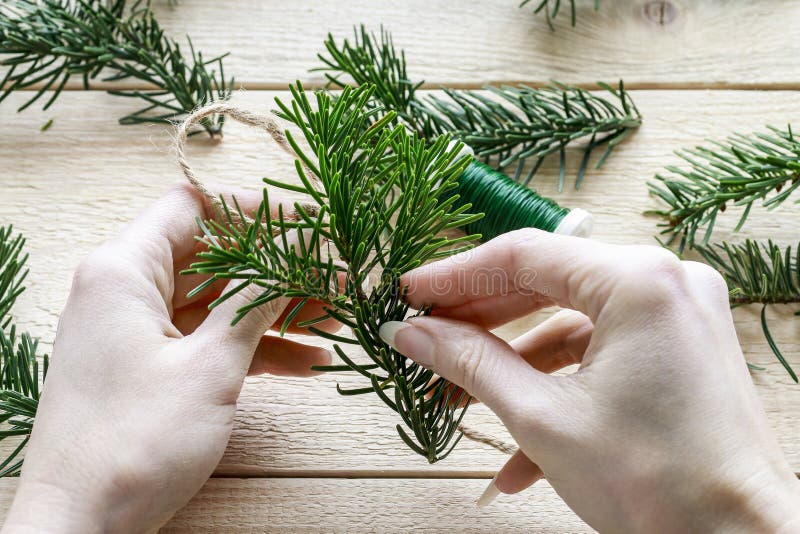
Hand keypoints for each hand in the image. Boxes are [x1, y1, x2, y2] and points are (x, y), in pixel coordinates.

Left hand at [2, 185, 332, 532]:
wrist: (81, 526)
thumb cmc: (135, 442)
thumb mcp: (210, 364)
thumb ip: (257, 300)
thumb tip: (300, 247)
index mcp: (125, 270)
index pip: (195, 207)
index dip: (256, 210)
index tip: (309, 226)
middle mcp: (125, 290)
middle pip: (214, 257)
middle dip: (279, 270)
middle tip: (334, 282)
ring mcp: (137, 331)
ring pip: (217, 301)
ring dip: (275, 311)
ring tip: (333, 322)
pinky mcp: (148, 367)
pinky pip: (207, 340)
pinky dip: (252, 348)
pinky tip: (304, 363)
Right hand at [379, 229, 799, 532]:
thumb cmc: (652, 482)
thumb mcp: (542, 418)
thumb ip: (470, 362)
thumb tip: (409, 333)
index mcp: (637, 280)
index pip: (523, 256)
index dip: (455, 276)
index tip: (408, 294)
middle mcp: (664, 281)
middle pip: (546, 283)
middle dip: (479, 320)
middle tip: (425, 338)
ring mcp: (676, 314)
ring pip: (570, 322)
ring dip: (513, 363)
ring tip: (457, 398)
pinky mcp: (678, 348)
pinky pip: (601, 353)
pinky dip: (557, 387)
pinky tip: (516, 451)